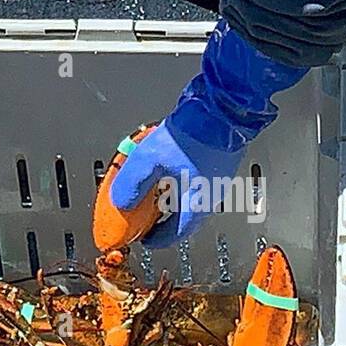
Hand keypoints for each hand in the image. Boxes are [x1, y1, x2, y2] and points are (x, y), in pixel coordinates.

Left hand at [109, 121, 243, 245]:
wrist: (223, 106)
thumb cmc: (196, 132)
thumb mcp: (150, 159)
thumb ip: (133, 183)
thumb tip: (121, 202)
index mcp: (198, 203)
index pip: (174, 234)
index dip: (154, 239)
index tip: (142, 238)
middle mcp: (210, 194)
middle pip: (181, 216)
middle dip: (159, 217)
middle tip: (143, 213)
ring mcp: (216, 177)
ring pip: (187, 196)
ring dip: (167, 196)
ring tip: (150, 186)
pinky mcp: (216, 160)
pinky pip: (192, 179)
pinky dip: (176, 179)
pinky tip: (166, 164)